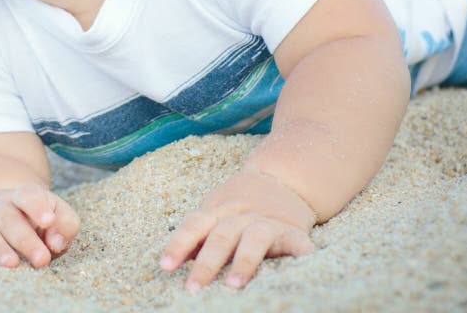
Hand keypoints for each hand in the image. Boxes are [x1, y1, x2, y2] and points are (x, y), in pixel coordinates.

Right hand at [0, 182, 79, 269]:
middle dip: (25, 239)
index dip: (38, 207)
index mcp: (23, 197)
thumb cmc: (37, 219)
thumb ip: (66, 223)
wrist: (1, 209)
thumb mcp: (56, 213)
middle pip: (8, 217)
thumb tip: (56, 243)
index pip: (29, 195)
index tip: (49, 221)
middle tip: (42, 259)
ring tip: (12, 264)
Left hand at [159, 168, 316, 290]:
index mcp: (217, 212)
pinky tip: (301, 268)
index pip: (193, 225)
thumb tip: (169, 261)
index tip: (165, 267)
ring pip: (253, 239)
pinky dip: (300, 256)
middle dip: (206, 263)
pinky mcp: (293, 232)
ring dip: (243, 261)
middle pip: (221, 236)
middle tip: (192, 288)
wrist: (279, 178)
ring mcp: (267, 222)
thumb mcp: (215, 212)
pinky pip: (298, 244)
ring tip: (233, 285)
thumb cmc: (239, 206)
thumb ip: (198, 234)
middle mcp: (240, 216)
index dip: (178, 244)